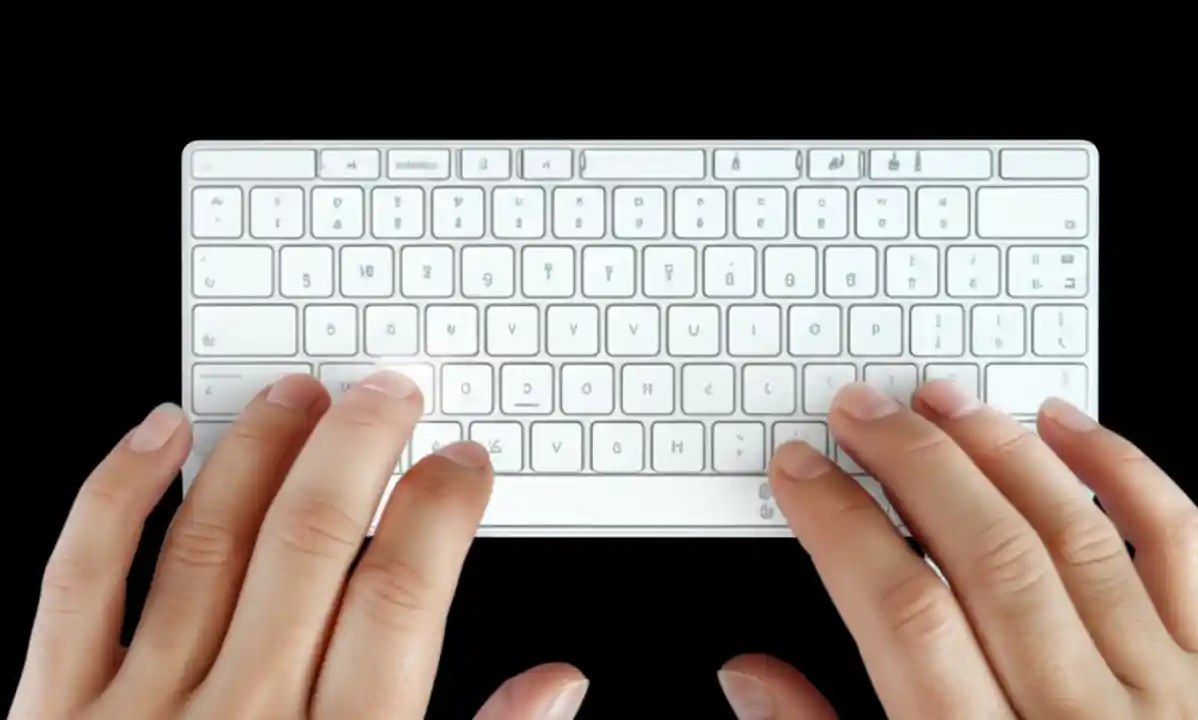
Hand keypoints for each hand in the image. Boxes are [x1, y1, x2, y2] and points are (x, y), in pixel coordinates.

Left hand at [11, 371, 588, 718]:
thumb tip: (557, 685)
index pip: (407, 595)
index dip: (444, 509)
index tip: (463, 462)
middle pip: (312, 543)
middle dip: (363, 447)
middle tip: (394, 392)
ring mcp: (140, 715)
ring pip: (209, 543)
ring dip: (261, 451)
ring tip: (302, 394)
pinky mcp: (51, 718)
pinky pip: (79, 582)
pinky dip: (115, 498)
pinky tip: (157, 438)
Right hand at [719, 380, 1197, 718]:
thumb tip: (749, 678)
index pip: (903, 615)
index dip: (840, 526)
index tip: (801, 473)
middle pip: (987, 556)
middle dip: (912, 464)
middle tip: (860, 412)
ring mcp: (1163, 698)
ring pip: (1074, 538)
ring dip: (999, 452)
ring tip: (940, 402)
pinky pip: (1181, 551)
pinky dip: (1126, 473)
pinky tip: (1068, 428)